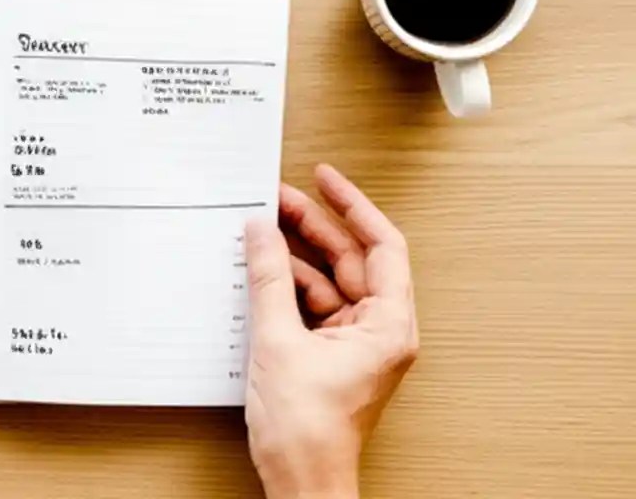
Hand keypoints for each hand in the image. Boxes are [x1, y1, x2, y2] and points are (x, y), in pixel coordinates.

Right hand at [244, 165, 418, 498]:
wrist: (301, 482)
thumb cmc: (309, 432)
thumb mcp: (279, 341)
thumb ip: (268, 279)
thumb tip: (260, 233)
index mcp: (389, 326)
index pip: (381, 245)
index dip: (353, 205)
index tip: (325, 178)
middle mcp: (380, 331)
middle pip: (350, 260)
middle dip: (313, 228)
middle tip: (277, 198)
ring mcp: (355, 344)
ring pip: (328, 282)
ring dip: (294, 258)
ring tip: (259, 232)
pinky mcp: (330, 356)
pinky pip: (312, 307)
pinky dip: (286, 288)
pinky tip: (259, 273)